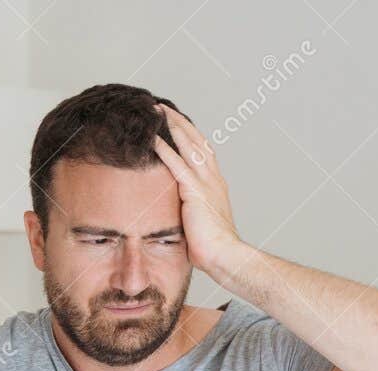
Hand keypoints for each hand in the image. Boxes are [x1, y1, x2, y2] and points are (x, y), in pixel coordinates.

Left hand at [152, 103, 246, 277]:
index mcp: (216, 185)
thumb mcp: (202, 223)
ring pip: (188, 145)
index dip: (190, 135)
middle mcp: (213, 178)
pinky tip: (152, 138)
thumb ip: (191, 211)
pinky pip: (177, 164)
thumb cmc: (213, 248)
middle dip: (179, 122)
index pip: (203, 151)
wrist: (225, 256)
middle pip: (196, 140)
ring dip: (172, 126)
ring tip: (156, 112)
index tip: (176, 123)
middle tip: (163, 107)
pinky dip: (164, 149)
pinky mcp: (195, 191)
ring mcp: (206, 183)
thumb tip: (178, 213)